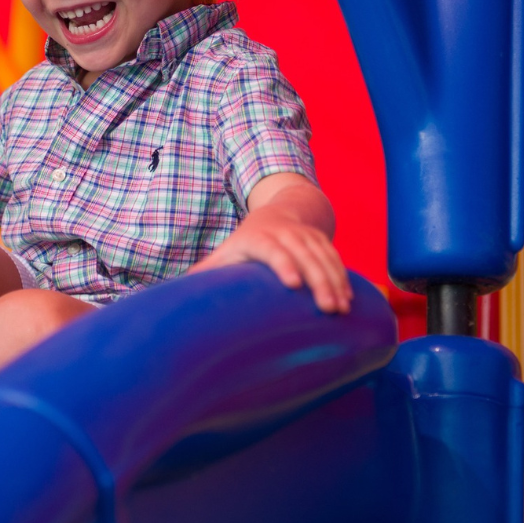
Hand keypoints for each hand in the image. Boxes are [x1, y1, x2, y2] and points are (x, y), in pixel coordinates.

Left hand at [187, 190, 351, 313]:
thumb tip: (174, 294)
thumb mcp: (227, 252)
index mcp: (258, 238)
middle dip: (318, 282)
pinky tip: (350, 299)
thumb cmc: (246, 242)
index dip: (284, 265)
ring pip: (324, 257)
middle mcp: (285, 234)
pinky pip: (336, 257)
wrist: (280, 212)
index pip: (273, 249)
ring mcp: (306, 235)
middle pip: (304, 256)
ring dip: (335, 282)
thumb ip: (207, 272)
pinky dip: (344, 277)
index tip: (293, 285)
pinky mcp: (322, 240)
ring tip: (341, 309)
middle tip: (327, 310)